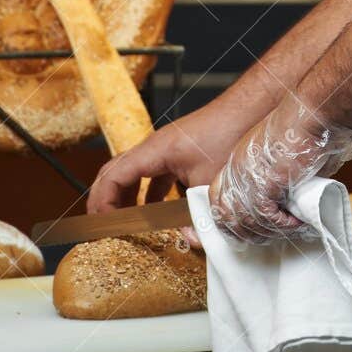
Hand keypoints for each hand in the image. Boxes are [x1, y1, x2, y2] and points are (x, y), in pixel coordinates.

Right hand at [87, 108, 236, 248]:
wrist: (251, 108)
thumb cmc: (230, 134)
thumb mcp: (212, 182)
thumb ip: (198, 215)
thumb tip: (190, 242)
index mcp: (155, 151)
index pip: (113, 176)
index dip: (103, 203)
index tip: (104, 227)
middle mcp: (155, 147)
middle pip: (115, 172)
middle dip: (105, 200)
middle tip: (100, 228)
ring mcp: (167, 148)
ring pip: (134, 172)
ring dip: (126, 197)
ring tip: (122, 223)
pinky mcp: (181, 152)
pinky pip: (154, 174)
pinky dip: (149, 194)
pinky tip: (155, 212)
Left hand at [208, 90, 351, 244]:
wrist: (310, 112)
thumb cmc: (304, 126)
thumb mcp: (279, 153)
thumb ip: (276, 177)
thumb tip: (288, 199)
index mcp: (237, 161)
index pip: (217, 198)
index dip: (227, 220)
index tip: (244, 230)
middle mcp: (237, 171)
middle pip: (226, 216)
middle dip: (244, 233)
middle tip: (268, 237)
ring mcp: (248, 178)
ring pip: (246, 222)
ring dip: (268, 232)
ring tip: (289, 229)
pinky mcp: (265, 184)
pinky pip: (266, 218)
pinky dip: (282, 225)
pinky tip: (296, 223)